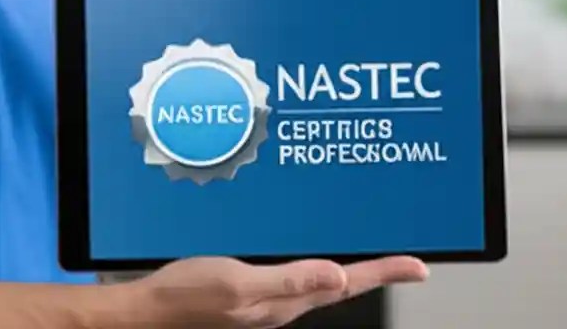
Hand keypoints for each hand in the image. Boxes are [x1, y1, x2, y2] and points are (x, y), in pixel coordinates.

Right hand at [126, 255, 427, 327]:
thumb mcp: (237, 283)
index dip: (386, 273)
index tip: (419, 267)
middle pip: (342, 286)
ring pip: (322, 284)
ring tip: (377, 259)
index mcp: (285, 302)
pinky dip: (316, 266)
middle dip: (378, 272)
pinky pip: (295, 279)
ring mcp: (267, 301)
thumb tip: (336, 275)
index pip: (348, 284)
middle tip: (409, 262)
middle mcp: (283, 304)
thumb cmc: (185, 298)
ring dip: (352, 270)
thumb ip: (287, 281)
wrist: (148, 311)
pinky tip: (314, 255)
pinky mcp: (252, 293)